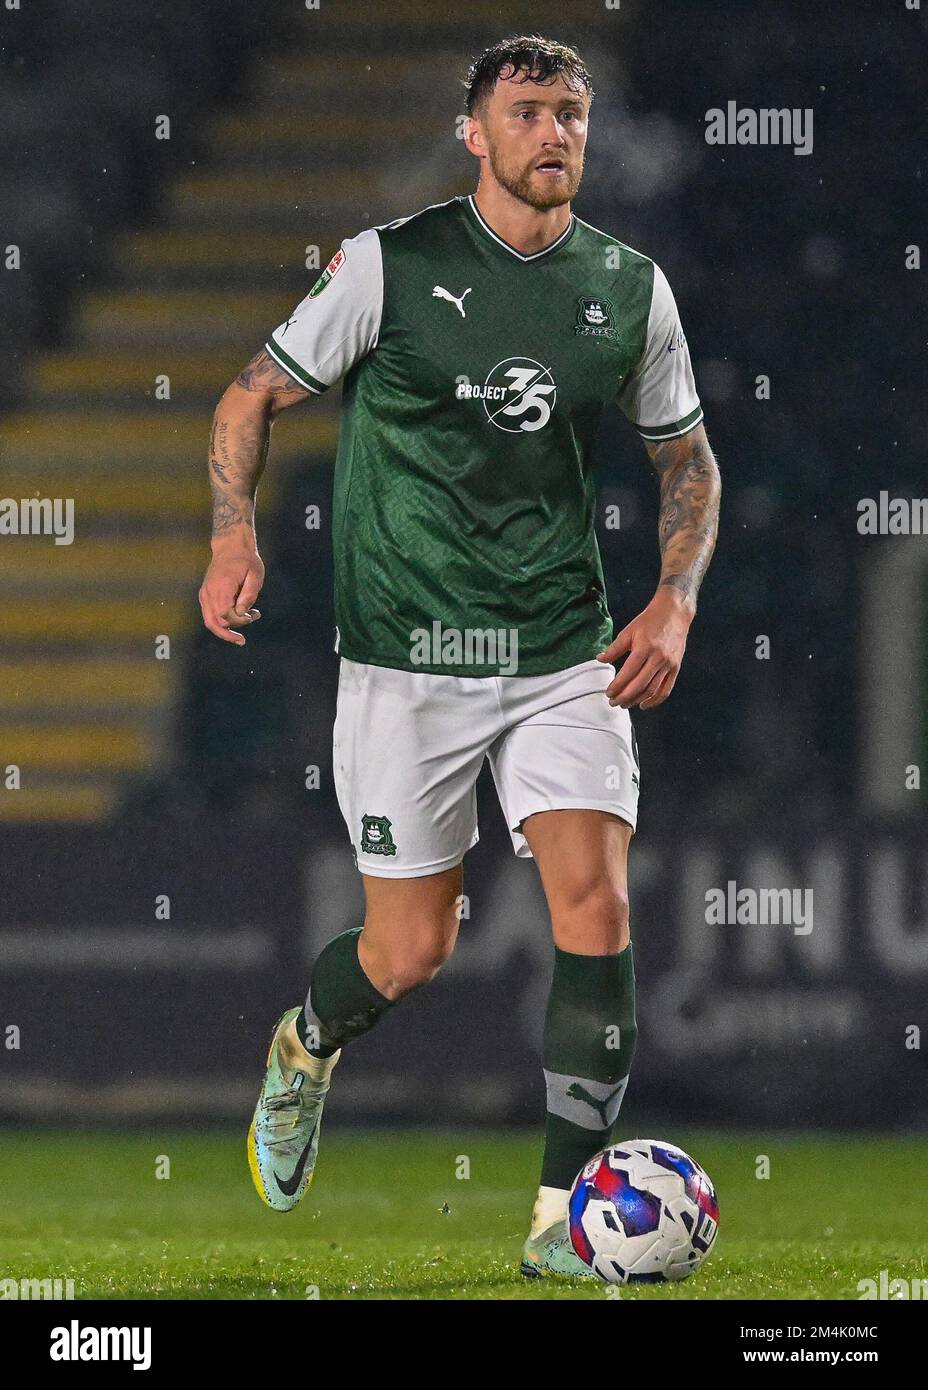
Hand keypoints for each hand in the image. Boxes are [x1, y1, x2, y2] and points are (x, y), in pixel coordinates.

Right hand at [198, 547, 264, 645]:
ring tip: (249, 616)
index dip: (239, 620)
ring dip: (228, 627)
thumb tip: (241, 613)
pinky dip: (224, 620)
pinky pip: (211, 616)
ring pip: (210, 622)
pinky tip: (240, 612)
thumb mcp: (255, 575)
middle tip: (249, 626)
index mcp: (222, 586)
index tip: (252, 615)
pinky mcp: (204, 596)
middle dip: (232, 631)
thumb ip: (249, 595)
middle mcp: (209, 592)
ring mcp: (204, 595)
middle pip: (215, 623)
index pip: (225, 614)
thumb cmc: (245, 561)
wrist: (230, 548)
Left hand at [596, 587, 694, 708]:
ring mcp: (668, 664)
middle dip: (625, 697)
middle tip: (613, 703)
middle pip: (640, 684)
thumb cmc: (649, 621)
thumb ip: (614, 648)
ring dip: (637, 700)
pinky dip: (655, 700)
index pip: (628, 673)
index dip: (617, 686)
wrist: (674, 613)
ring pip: (652, 689)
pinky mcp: (675, 668)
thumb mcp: (628, 631)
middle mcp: (658, 658)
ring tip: (625, 704)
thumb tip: (600, 659)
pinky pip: (666, 689)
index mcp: (644, 648)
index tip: (608, 693)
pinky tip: (644, 705)